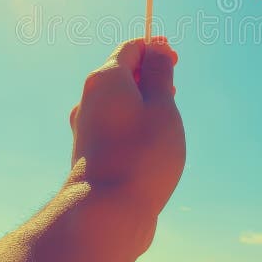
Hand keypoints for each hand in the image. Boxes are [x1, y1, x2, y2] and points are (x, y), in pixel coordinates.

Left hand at [68, 37, 185, 219]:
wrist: (106, 212)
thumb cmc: (142, 155)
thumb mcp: (162, 106)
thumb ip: (160, 75)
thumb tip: (156, 49)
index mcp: (105, 78)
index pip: (130, 49)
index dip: (155, 49)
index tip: (175, 59)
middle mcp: (89, 98)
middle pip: (121, 73)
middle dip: (149, 76)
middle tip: (174, 90)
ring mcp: (86, 125)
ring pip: (118, 101)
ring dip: (142, 102)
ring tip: (165, 119)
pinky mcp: (89, 150)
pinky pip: (113, 124)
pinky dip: (132, 124)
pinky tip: (147, 144)